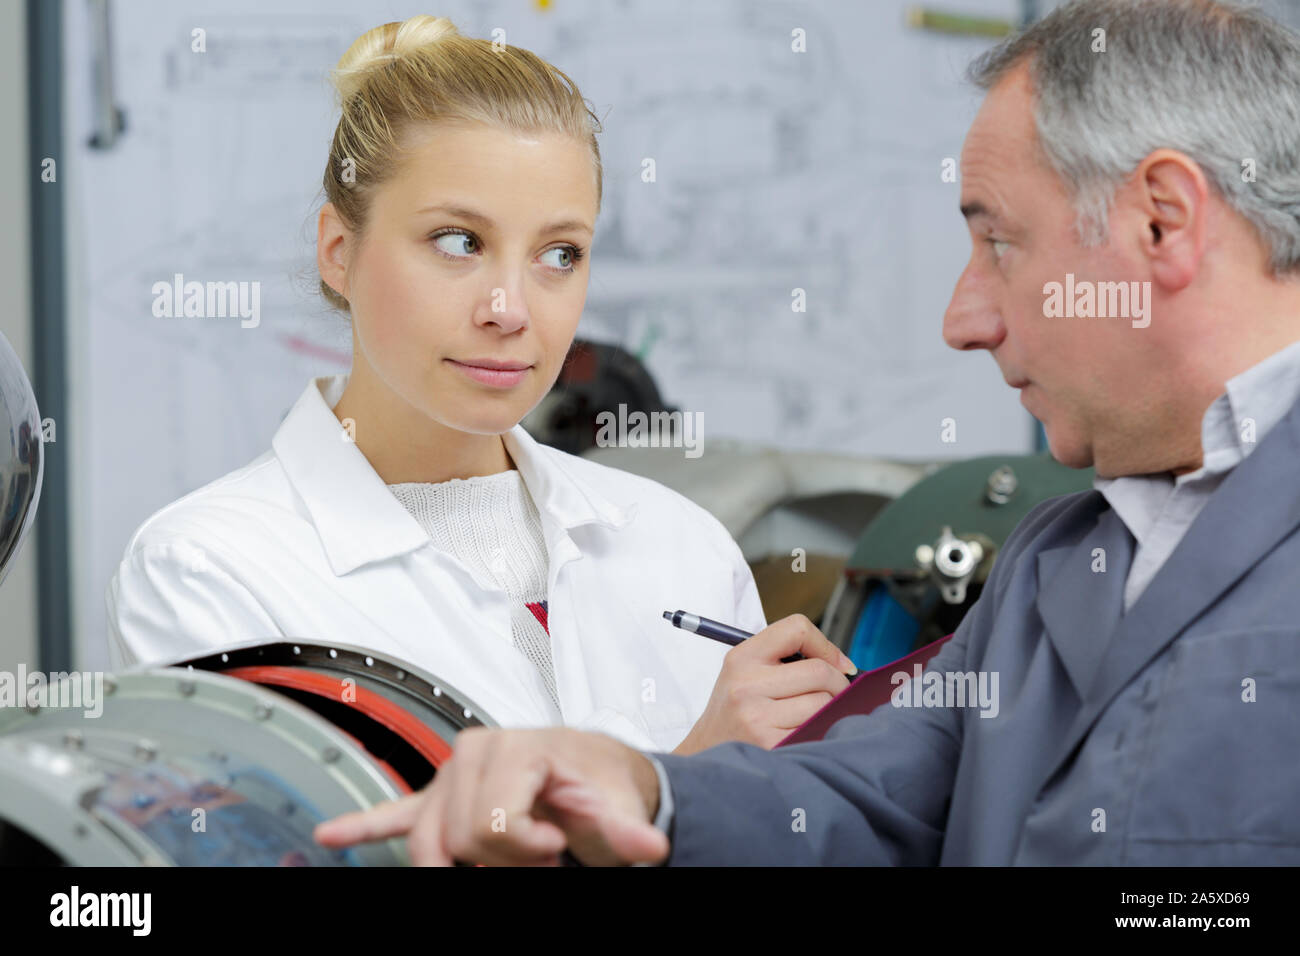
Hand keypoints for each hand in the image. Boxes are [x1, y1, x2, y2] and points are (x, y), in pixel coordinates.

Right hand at [312, 727, 668, 865]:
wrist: (598, 775)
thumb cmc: (602, 785)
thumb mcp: (618, 807)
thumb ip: (625, 828)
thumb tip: (647, 845)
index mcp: (514, 748)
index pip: (491, 823)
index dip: (524, 849)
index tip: (554, 846)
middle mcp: (476, 754)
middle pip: (460, 837)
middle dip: (500, 861)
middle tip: (542, 852)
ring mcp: (454, 776)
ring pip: (427, 841)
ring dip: (458, 863)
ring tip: (503, 859)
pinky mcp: (442, 796)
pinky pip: (395, 810)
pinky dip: (364, 825)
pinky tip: (331, 834)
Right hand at [673, 613, 854, 753]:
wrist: (709, 753)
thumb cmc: (736, 710)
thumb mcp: (746, 672)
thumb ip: (786, 659)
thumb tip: (845, 666)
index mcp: (742, 657)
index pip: (797, 629)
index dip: (826, 645)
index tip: (837, 663)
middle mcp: (746, 685)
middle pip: (820, 671)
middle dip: (838, 684)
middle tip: (835, 695)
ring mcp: (756, 718)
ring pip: (823, 704)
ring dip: (830, 711)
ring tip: (813, 716)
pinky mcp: (769, 745)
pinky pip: (818, 731)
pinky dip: (821, 731)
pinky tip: (807, 734)